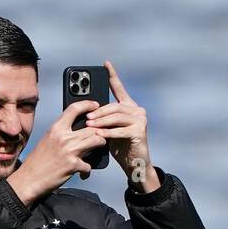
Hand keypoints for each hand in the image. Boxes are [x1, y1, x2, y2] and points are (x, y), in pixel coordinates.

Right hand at [7, 99, 107, 205]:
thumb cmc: (36, 162)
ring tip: (97, 148)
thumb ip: (60, 134)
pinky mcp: (73, 165)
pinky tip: (82, 172)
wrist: (28, 180)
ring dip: (100, 145)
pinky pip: (88, 165)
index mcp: (55, 129)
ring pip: (96, 141)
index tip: (95, 106)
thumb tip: (75, 131)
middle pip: (91, 127)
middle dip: (99, 131)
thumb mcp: (47, 140)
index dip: (87, 105)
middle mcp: (63, 137)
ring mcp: (69, 151)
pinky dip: (86, 170)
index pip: (74, 109)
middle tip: (100, 135)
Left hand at [83, 61, 157, 191]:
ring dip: (101, 121)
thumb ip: (103, 120)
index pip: (119, 88)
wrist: (134, 164)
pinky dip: (108, 133)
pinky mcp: (140, 131)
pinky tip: (99, 135)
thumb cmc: (120, 147)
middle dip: (99, 111)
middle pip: (114, 106)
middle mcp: (137, 109)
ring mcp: (140, 119)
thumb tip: (87, 114)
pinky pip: (120, 130)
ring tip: (90, 125)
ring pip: (117, 117)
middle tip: (87, 116)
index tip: (105, 64)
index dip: (112, 76)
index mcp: (129, 106)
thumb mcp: (109, 130)